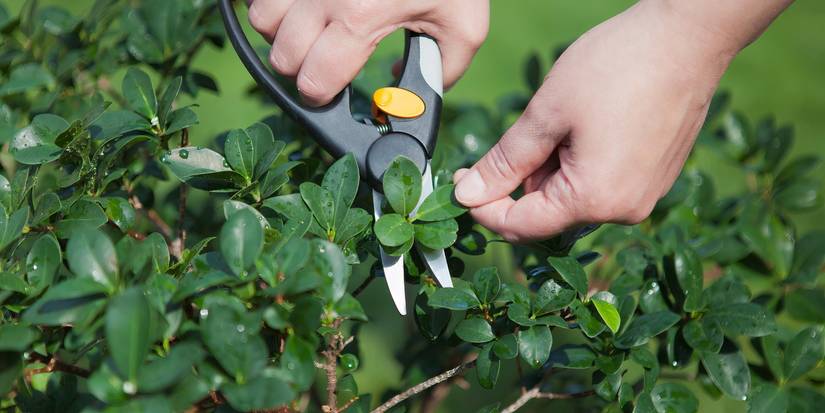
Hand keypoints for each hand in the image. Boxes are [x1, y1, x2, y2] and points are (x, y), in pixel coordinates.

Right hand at [246, 0, 488, 105]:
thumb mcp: (464, 28)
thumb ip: (441, 73)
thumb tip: (405, 101)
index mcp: (362, 18)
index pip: (314, 80)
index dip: (322, 96)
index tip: (334, 92)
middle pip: (282, 56)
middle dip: (301, 71)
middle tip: (326, 63)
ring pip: (261, 21)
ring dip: (281, 35)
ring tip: (312, 32)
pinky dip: (276, 7)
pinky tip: (303, 10)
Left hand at [453, 0, 759, 241]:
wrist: (688, 37)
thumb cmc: (617, 67)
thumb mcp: (546, 114)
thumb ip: (504, 162)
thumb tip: (466, 195)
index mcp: (594, 200)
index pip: (521, 227)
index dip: (484, 208)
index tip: (462, 180)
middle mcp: (624, 211)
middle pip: (548, 212)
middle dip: (524, 179)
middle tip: (528, 127)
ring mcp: (645, 197)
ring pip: (574, 197)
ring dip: (553, 168)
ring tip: (567, 117)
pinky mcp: (656, 179)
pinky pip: (602, 184)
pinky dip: (580, 163)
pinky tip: (588, 123)